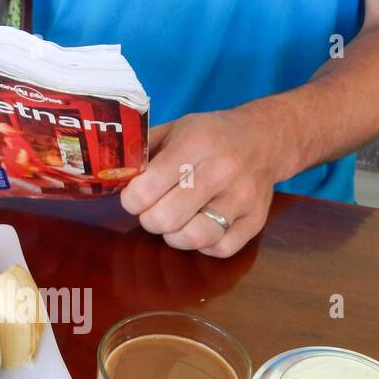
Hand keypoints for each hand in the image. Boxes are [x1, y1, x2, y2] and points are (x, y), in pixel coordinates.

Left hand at [119, 104, 296, 256]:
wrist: (265, 139)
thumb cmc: (211, 136)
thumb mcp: (177, 129)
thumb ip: (144, 151)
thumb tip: (112, 175)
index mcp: (196, 144)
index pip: (147, 189)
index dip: (132, 200)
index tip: (135, 195)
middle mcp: (222, 171)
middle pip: (166, 219)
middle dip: (150, 219)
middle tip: (153, 210)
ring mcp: (243, 198)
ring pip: (194, 238)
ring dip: (174, 236)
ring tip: (175, 222)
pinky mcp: (256, 220)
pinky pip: (219, 249)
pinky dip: (203, 246)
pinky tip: (199, 227)